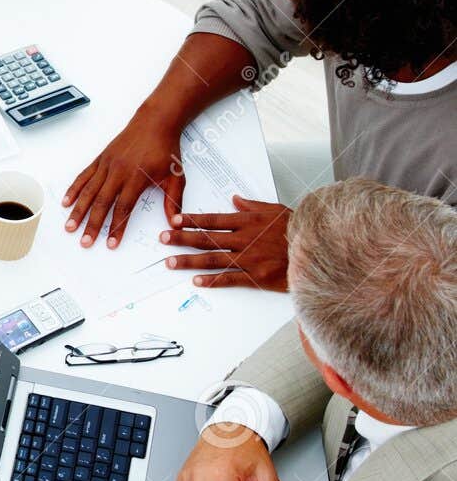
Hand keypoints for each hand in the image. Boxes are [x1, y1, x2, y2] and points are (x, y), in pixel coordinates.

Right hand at [63, 106, 184, 247]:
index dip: (116, 227)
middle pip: (102, 203)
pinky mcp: (101, 159)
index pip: (124, 207)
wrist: (155, 122)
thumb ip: (174, 201)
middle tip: (85, 242)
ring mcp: (107, 165)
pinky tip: (66, 202)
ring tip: (69, 227)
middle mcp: (118, 171)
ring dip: (78, 210)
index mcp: (137, 177)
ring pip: (89, 191)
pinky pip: (84, 176)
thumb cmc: (165, 149)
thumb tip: (175, 223)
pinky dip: (74, 190)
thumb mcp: (177, 176)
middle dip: (92, 225)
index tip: (111, 243)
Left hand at [161, 196, 291, 289]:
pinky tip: (196, 281)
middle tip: (163, 239)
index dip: (191, 220)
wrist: (317, 249)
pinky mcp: (256, 276)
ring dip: (189, 261)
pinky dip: (212, 280)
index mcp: (247, 221)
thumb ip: (252, 205)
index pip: (213, 220)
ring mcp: (249, 258)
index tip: (174, 220)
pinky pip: (230, 278)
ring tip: (170, 262)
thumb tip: (235, 199)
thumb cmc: (298, 228)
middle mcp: (244, 239)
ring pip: (212, 259)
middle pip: (206, 239)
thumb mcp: (275, 209)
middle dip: (182, 238)